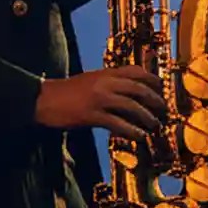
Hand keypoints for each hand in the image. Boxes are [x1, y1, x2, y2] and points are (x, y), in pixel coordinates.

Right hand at [34, 65, 166, 140]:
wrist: (44, 100)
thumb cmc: (67, 92)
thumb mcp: (90, 80)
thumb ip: (108, 82)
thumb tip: (128, 91)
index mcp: (104, 73)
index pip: (135, 71)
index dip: (151, 79)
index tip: (162, 87)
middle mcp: (104, 83)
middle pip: (137, 88)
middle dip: (154, 99)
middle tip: (163, 109)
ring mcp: (99, 99)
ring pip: (131, 106)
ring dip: (146, 117)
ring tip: (154, 125)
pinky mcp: (92, 115)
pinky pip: (117, 123)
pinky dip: (131, 130)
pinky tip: (139, 136)